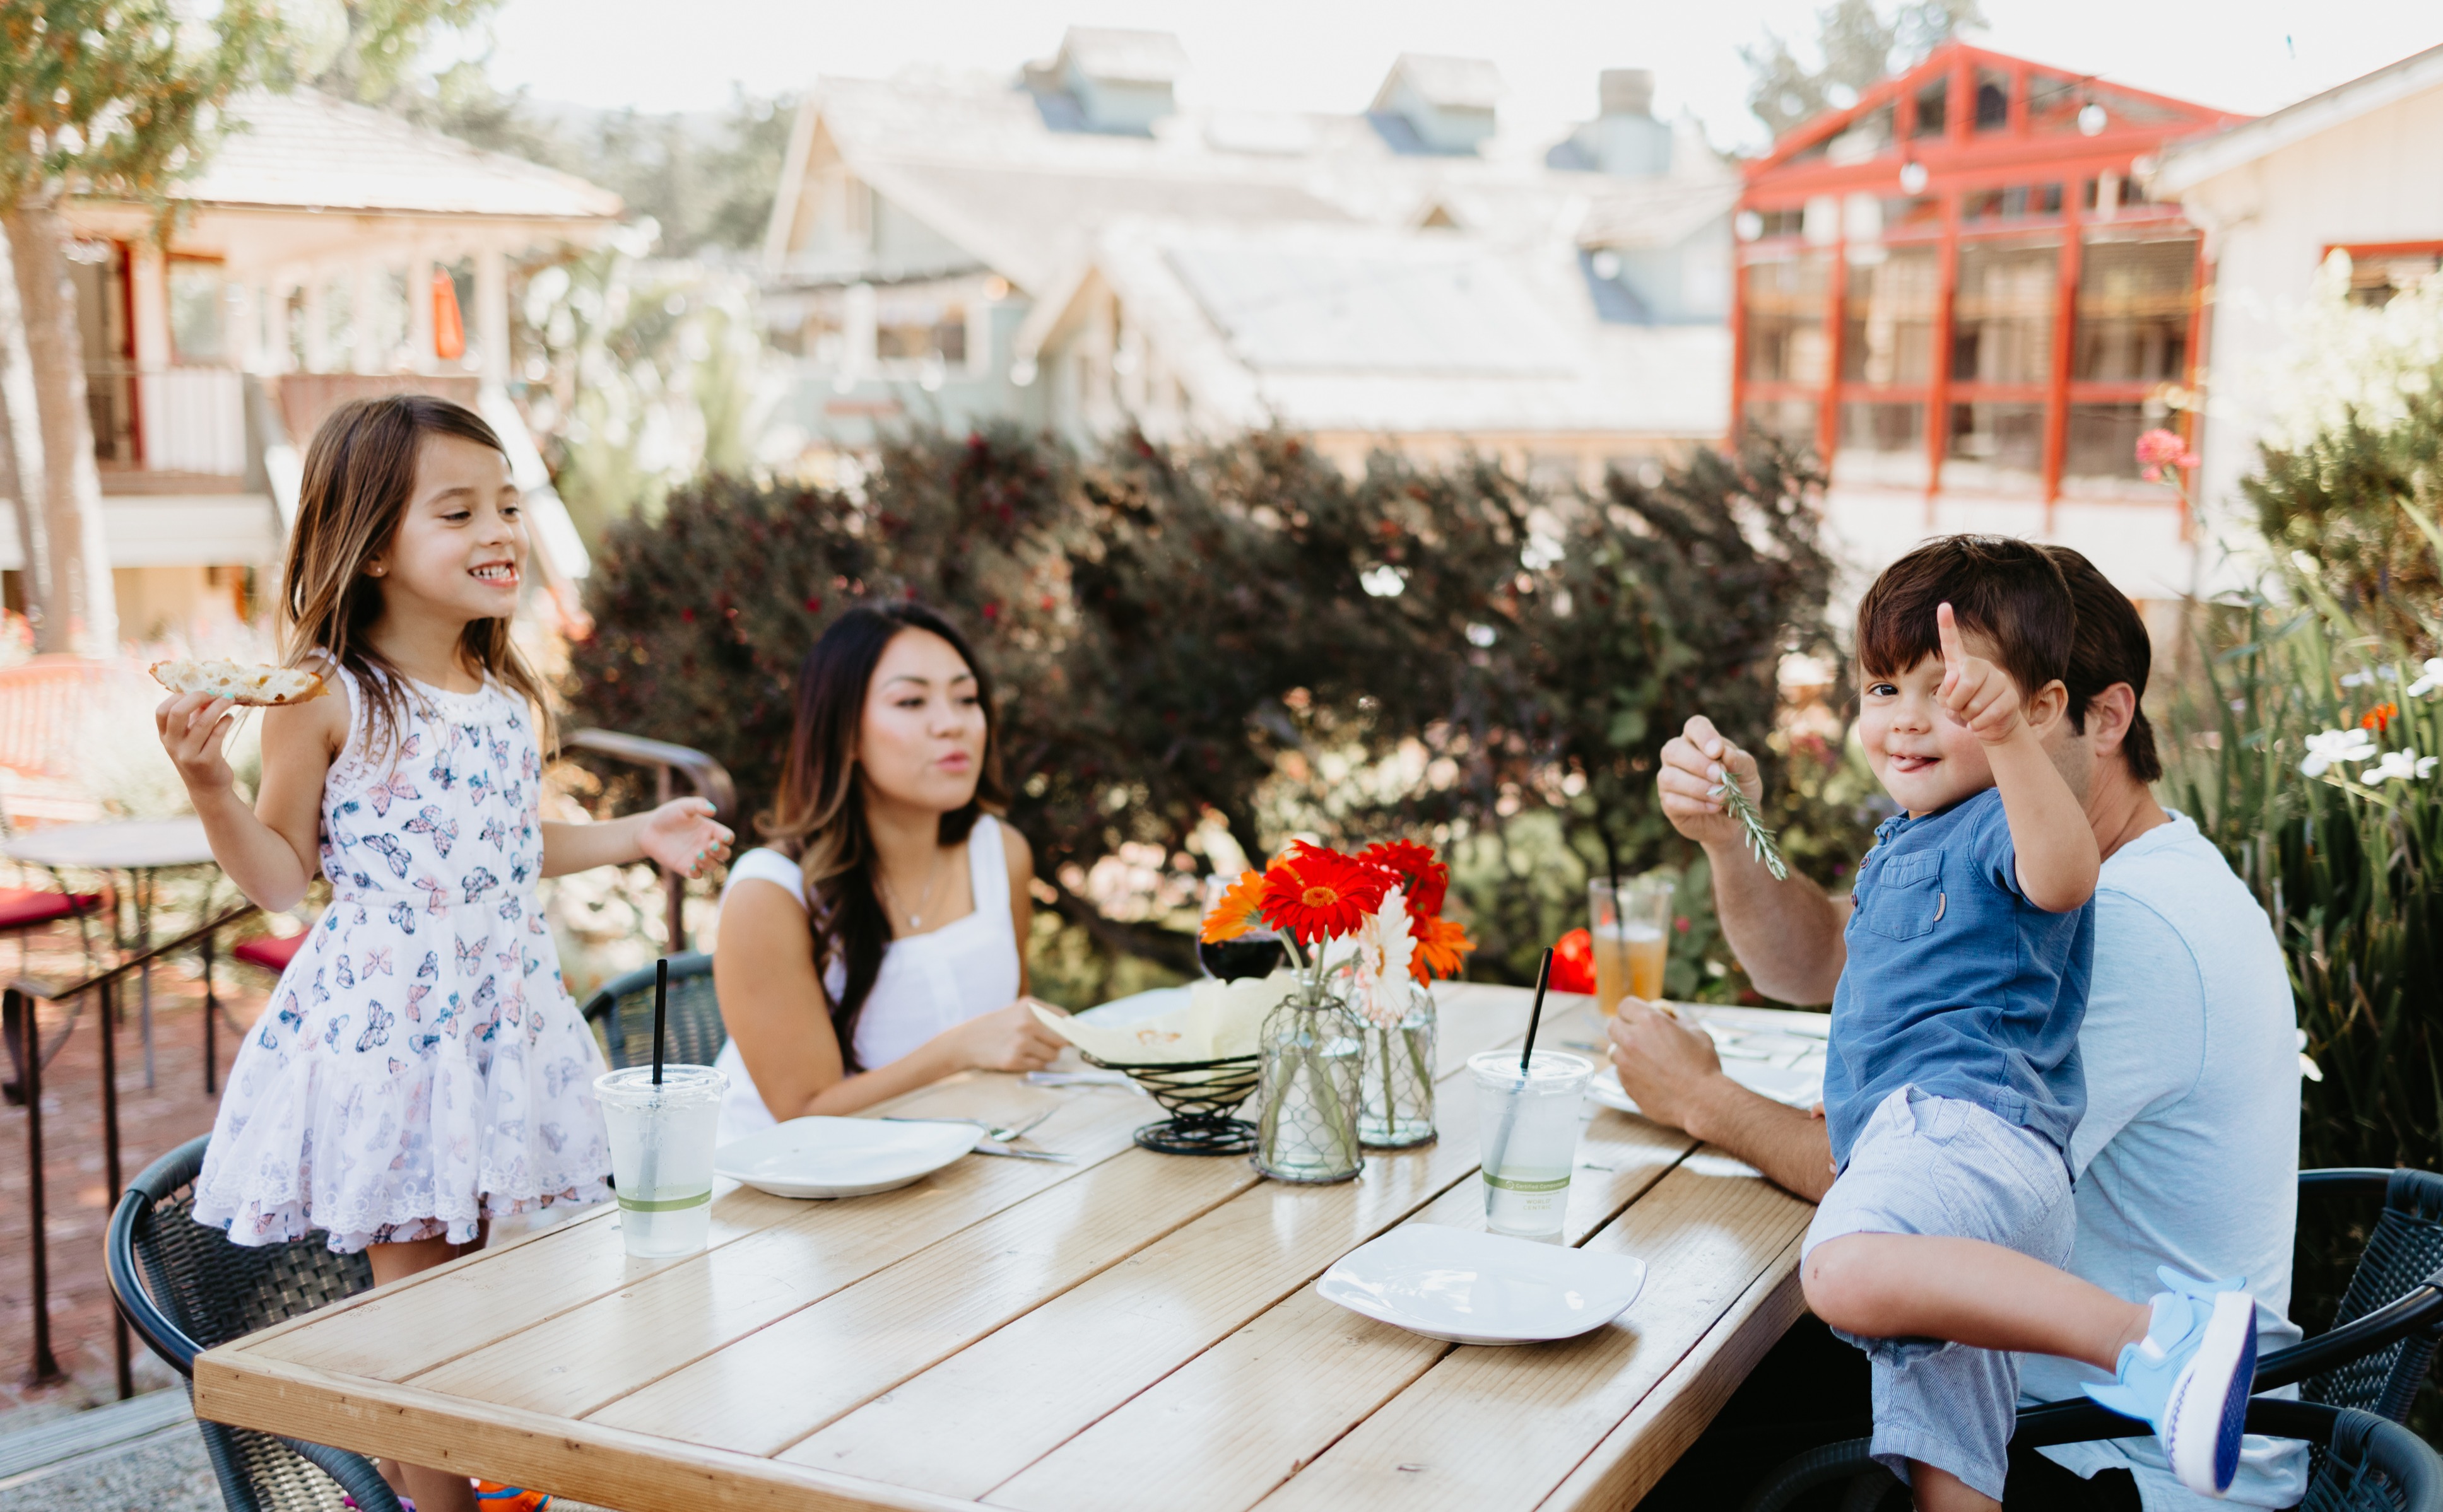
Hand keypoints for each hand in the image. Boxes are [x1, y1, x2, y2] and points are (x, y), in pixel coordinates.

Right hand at [155, 693, 237, 796]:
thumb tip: (208, 692)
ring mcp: (188, 754)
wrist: (208, 788)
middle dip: (197, 697)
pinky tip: (230, 717)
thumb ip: (194, 715)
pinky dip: (225, 721)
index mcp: (165, 736)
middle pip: (177, 713)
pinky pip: (218, 735)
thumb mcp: (190, 735)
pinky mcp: (207, 761)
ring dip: (218, 706)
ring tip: (229, 699)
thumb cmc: (199, 754)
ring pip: (203, 723)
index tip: (196, 692)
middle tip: (214, 692)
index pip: (161, 711)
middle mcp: (173, 745)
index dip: (178, 697)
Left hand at [638, 798, 733, 878]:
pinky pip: (697, 874)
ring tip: (698, 855)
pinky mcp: (686, 867)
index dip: (728, 838)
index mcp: (710, 830)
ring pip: (713, 866)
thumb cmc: (667, 815)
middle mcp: (706, 844)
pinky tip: (691, 866)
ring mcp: (697, 857)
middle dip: (721, 852)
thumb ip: (698, 805)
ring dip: (710, 862)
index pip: (727, 837)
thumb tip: (713, 810)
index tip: (722, 837)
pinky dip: (697, 872)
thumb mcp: (682, 806)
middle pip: (725, 854)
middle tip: (710, 846)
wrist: (647, 830)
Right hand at [948, 999, 1068, 1073]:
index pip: (1066, 1019)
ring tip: (1030, 1049)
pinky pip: (1040, 1065)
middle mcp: (1027, 1022)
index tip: (1077, 1037)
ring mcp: (1021, 1042)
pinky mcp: (1014, 1059)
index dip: (1073, 1030)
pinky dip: (1036, 1063)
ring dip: (1047, 1055)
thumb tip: (1077, 1029)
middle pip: (1063, 1039)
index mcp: (1031, 1006)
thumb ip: (1047, 1016)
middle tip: (1048, 1044)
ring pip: (1054, 1055)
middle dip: (1059, 1044)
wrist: (969, 1040)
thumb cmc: (1000, 1025)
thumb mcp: (1021, 1011)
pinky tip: (1022, 1057)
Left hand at [1607, 996, 1724, 1135]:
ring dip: (1626, 1050)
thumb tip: (1668, 1016)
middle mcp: (1632, 1040)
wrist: (1701, 1101)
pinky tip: (1649, 1076)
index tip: (1640, 1017)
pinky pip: (1620, 1070)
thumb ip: (1676, 1020)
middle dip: (1625, 1027)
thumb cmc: (1703, 1066)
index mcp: (1649, 1021)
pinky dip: (1630, 1070)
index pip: (1625, 1006)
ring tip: (1647, 1059)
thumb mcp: (1696, 1032)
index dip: (1634, 1010)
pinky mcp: (1625, 1083)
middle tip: (1641, 1036)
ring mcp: (1625, 1063)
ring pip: (1614, 1049)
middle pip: (1613, 1025)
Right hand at [1656, 715, 1762, 851]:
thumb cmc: (1740, 789)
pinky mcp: (1668, 803)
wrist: (1736, 821)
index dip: (1704, 735)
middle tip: (1720, 776)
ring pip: (1669, 777)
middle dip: (1698, 763)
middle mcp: (1677, 757)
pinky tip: (1714, 808)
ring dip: (1698, 787)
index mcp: (1698, 741)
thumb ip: (1739, 761)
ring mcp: (1668, 780)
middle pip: (1673, 750)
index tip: (1718, 751)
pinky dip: (1696, 805)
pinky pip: (1673, 801)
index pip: (1694, 726)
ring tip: (1722, 797)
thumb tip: (1725, 753)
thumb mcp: (1748, 773)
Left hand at [1936, 602, 2025, 743]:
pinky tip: (1977, 726)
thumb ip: (1945, 692)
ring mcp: (1999, 680)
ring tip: (1971, 716)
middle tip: (1958, 709)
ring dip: (1967, 716)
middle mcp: (1982, 667)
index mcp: (1962, 665)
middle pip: (1964, 682)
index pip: (1952, 643)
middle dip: (1955, 702)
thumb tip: (1953, 678)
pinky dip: (1978, 725)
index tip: (1943, 606)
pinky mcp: (2011, 696)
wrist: (1990, 728)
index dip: (1947, 625)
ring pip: (1976, 702)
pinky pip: (1990, 713)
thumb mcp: (1948, 704)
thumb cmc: (1964, 712)